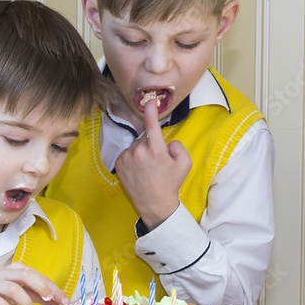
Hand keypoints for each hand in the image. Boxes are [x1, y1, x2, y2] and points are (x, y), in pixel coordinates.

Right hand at [0, 262, 67, 304]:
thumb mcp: (20, 292)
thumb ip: (37, 294)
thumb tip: (58, 300)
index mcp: (17, 270)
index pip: (39, 276)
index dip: (53, 288)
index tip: (64, 300)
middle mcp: (6, 274)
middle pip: (26, 275)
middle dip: (41, 287)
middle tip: (50, 300)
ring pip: (13, 287)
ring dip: (25, 300)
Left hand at [114, 94, 192, 229]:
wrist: (155, 205)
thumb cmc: (171, 184)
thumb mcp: (185, 163)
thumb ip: (178, 145)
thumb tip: (166, 141)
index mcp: (156, 150)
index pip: (152, 124)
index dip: (151, 110)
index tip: (150, 100)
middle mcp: (139, 152)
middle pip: (146, 137)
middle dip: (152, 144)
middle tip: (158, 161)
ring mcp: (127, 158)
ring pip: (136, 145)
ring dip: (142, 151)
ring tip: (148, 168)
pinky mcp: (119, 163)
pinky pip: (128, 153)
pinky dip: (133, 157)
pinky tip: (139, 170)